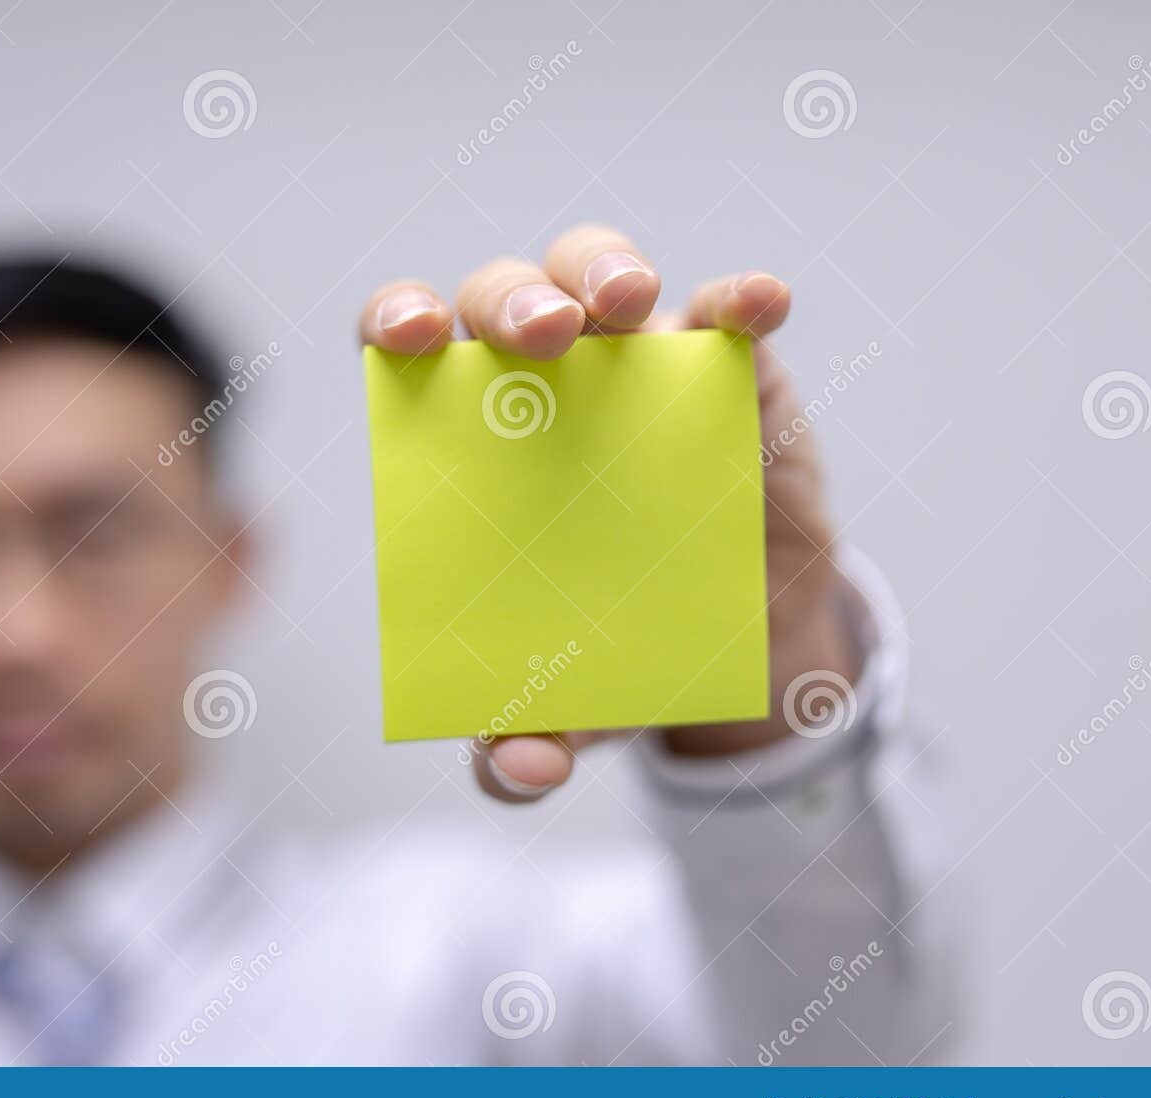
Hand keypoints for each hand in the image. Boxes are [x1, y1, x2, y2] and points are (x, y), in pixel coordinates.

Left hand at [358, 224, 859, 801]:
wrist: (735, 649)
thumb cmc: (614, 650)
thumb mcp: (564, 709)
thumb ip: (520, 747)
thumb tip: (522, 773)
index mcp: (466, 440)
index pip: (408, 348)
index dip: (398, 318)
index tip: (410, 341)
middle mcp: (539, 379)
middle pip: (501, 296)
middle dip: (512, 298)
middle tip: (542, 338)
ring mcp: (634, 364)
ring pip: (599, 272)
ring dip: (606, 270)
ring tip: (626, 309)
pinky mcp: (728, 369)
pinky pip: (728, 313)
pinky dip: (740, 299)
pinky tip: (752, 309)